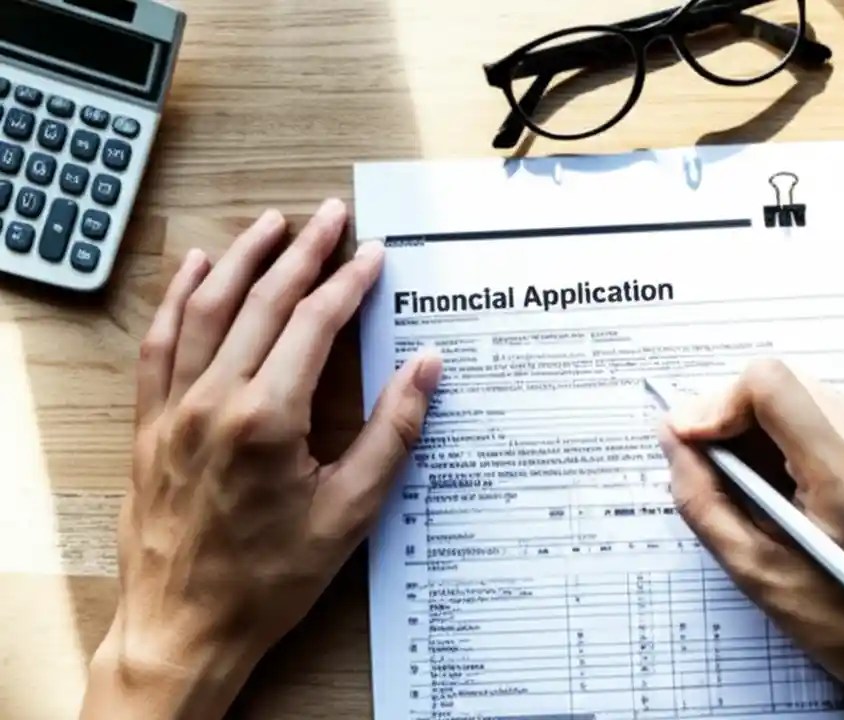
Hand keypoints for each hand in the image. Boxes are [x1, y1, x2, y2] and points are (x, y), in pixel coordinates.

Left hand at [82, 200, 442, 719]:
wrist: (185, 627)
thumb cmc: (270, 578)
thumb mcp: (351, 513)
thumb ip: (393, 433)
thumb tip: (427, 367)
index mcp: (268, 418)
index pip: (315, 324)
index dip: (349, 283)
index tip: (373, 255)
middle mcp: (215, 401)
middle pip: (262, 302)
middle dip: (302, 252)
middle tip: (331, 217)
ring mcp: (175, 409)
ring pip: (205, 309)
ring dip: (241, 258)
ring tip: (271, 224)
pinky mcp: (151, 424)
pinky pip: (159, 344)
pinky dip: (177, 299)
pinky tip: (193, 269)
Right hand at [659, 360, 843, 719]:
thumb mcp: (761, 577)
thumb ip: (705, 503)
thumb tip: (674, 443)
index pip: (770, 384)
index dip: (715, 404)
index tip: (690, 441)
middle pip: (782, 382)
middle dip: (731, 416)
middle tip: (707, 467)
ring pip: (801, 394)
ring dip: (759, 429)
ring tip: (746, 488)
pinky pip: (824, 417)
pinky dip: (787, 438)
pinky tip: (780, 489)